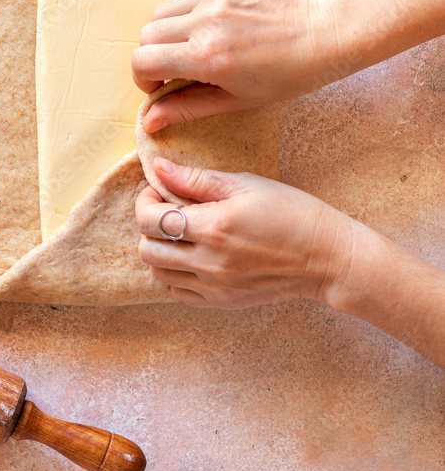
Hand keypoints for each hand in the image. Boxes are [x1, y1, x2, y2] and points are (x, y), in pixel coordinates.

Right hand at [132, 0, 336, 132]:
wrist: (319, 36)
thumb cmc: (283, 77)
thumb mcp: (234, 101)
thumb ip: (187, 108)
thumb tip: (148, 122)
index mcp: (207, 58)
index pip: (143, 61)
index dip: (142, 77)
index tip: (158, 85)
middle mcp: (205, 23)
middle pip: (147, 35)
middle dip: (153, 55)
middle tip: (175, 67)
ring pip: (160, 10)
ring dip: (167, 30)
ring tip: (190, 42)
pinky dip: (182, 0)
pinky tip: (200, 15)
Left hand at [135, 158, 354, 308]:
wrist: (326, 257)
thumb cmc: (291, 211)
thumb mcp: (245, 184)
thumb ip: (196, 179)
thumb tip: (159, 168)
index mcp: (214, 227)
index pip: (149, 220)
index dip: (145, 200)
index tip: (159, 190)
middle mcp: (209, 262)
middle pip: (147, 249)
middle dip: (148, 224)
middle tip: (167, 208)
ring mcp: (214, 286)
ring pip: (158, 273)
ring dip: (160, 250)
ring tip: (181, 232)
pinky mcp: (222, 302)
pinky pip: (178, 293)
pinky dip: (175, 274)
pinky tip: (193, 256)